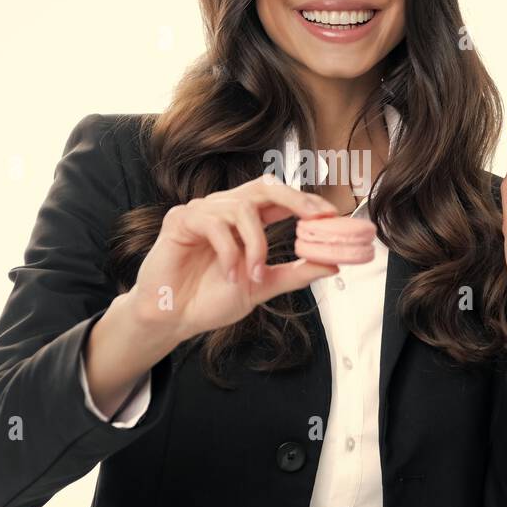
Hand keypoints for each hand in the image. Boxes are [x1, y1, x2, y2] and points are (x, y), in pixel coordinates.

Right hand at [128, 173, 340, 342]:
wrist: (174, 319)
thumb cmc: (210, 300)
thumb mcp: (262, 287)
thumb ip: (294, 274)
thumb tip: (332, 264)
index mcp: (243, 221)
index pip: (278, 198)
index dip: (305, 201)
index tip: (331, 215)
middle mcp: (224, 209)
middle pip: (263, 187)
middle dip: (294, 200)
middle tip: (315, 219)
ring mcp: (202, 211)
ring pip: (242, 208)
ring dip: (256, 244)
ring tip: (253, 274)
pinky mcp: (180, 220)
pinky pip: (214, 224)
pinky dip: (229, 251)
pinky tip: (229, 273)